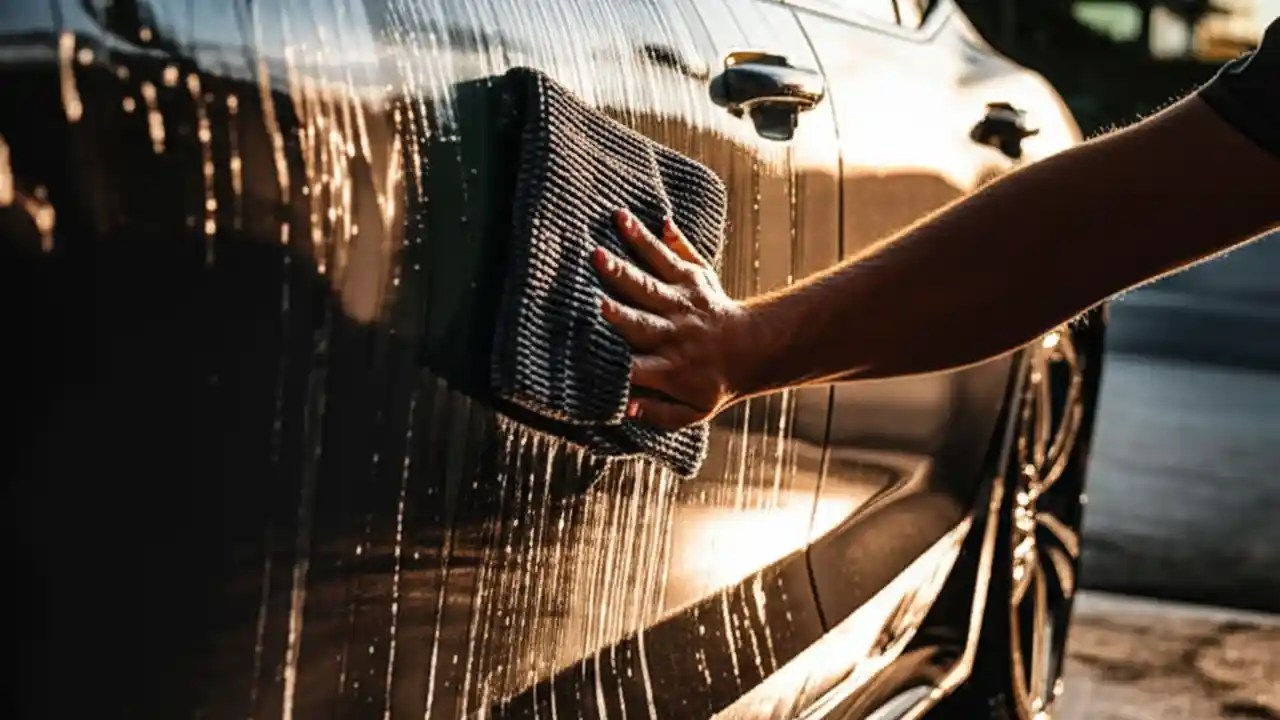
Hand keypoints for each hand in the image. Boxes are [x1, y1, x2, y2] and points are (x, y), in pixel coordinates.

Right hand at [593, 209, 748, 429]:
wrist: (752, 348)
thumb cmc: (712, 384)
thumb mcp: (691, 413)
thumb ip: (658, 414)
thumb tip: (624, 407)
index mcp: (670, 368)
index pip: (636, 366)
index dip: (615, 362)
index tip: (589, 355)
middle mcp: (675, 332)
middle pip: (640, 321)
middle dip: (617, 311)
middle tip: (593, 298)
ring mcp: (683, 301)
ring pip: (650, 282)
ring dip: (623, 267)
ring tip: (598, 251)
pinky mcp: (693, 276)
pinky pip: (671, 253)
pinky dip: (652, 236)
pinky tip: (628, 219)